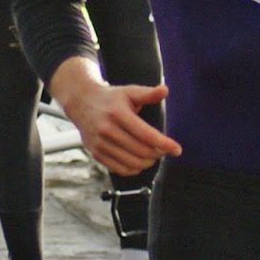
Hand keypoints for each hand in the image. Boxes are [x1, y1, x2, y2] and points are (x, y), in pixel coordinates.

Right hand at [63, 80, 179, 175]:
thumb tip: (165, 90)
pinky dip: (134, 169)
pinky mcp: (96, 153)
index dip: (164, 144)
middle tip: (165, 150)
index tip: (177, 149)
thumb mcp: (129, 92)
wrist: (82, 103)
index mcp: (118, 114)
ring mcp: (100, 144)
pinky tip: (141, 162)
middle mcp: (107, 130)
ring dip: (148, 162)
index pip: (146, 134)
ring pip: (132, 162)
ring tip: (155, 156)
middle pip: (141, 150)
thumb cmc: (111, 98)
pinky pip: (119, 169)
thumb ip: (148, 93)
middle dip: (158, 153)